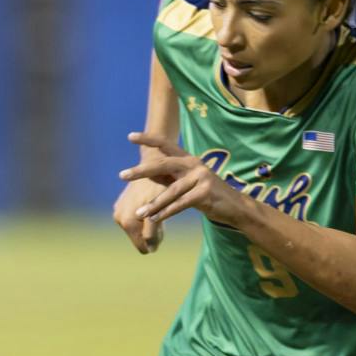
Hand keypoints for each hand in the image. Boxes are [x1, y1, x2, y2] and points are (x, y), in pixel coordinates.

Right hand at [112, 174, 164, 252]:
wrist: (153, 164)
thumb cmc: (162, 187)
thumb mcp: (160, 211)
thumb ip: (153, 232)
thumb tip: (150, 250)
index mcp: (129, 222)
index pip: (144, 246)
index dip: (156, 241)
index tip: (163, 230)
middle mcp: (120, 218)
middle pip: (138, 238)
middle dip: (150, 233)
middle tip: (161, 219)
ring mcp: (118, 211)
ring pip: (135, 229)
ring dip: (145, 224)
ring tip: (156, 211)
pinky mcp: (119, 205)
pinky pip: (132, 219)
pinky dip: (141, 216)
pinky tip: (149, 206)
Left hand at [119, 131, 244, 228]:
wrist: (233, 206)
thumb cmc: (205, 193)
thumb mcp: (185, 182)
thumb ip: (168, 177)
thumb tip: (146, 173)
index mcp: (188, 159)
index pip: (166, 145)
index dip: (149, 139)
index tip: (129, 136)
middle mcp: (194, 164)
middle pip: (164, 164)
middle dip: (142, 170)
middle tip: (122, 175)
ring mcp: (201, 177)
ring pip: (172, 191)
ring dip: (154, 204)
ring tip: (138, 213)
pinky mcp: (205, 193)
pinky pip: (181, 204)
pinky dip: (166, 212)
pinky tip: (154, 219)